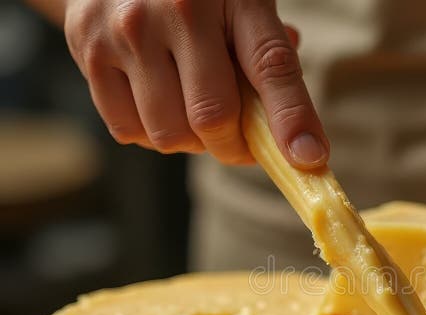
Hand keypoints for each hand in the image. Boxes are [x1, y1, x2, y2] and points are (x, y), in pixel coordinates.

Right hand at [63, 0, 327, 167]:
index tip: (308, 159)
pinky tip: (158, 104)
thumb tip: (299, 138)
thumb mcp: (243, 6)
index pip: (270, 67)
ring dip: (191, 143)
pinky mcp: (88, 51)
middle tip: (239, 141)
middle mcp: (177, 10)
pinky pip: (129, 131)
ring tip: (192, 110)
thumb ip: (270, 58)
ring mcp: (127, 31)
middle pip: (212, 119)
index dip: (292, 120)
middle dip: (233, 146)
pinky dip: (151, 135)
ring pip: (169, 135)